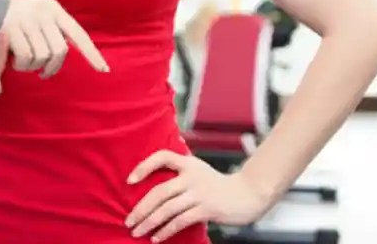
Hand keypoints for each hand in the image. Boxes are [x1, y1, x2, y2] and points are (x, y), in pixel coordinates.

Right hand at [2, 0, 108, 76]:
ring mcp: (27, 19)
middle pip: (60, 51)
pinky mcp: (12, 29)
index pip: (78, 34)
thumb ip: (49, 32)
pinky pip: (26, 58)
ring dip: (32, 67)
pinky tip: (13, 61)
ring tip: (22, 62)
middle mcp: (43, 12)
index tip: (103, 70)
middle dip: (52, 67)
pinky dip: (21, 66)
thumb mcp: (34, 19)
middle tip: (42, 73)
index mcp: (53, 8)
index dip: (91, 54)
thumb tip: (60, 57)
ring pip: (42, 57)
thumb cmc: (9, 20)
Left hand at [125, 151, 269, 241]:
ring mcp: (199, 193)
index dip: (144, 166)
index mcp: (188, 163)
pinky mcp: (207, 209)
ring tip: (137, 232)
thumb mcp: (199, 168)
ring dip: (150, 223)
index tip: (129, 181)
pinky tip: (156, 238)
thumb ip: (181, 164)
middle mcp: (192, 176)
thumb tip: (169, 143)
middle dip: (141, 208)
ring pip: (168, 209)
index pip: (162, 157)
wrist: (248, 194)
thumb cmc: (217, 184)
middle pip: (160, 191)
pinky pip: (181, 221)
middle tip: (128, 221)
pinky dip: (166, 231)